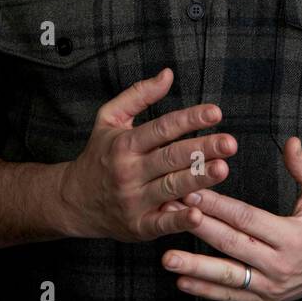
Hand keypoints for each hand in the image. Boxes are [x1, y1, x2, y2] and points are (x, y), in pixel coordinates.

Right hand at [59, 67, 237, 241]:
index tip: (215, 112)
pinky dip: (179, 220)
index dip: (189, 119)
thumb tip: (168, 74)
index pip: (162, 128)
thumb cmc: (99, 155)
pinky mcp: (138, 226)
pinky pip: (161, 224)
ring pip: (169, 187)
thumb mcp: (109, 119)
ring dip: (197, 179)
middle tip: (229, 142)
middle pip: (170, 157)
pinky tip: (197, 213)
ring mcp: (133, 200)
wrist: (72, 201)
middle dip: (201, 149)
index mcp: (125, 144)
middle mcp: (128, 171)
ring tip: (222, 168)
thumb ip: (139, 94)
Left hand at [157, 136, 301, 300]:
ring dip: (194, 266)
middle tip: (169, 213)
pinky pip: (230, 296)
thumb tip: (289, 142)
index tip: (191, 191)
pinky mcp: (262, 300)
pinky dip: (205, 290)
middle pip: (232, 244)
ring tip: (166, 258)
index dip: (218, 206)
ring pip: (227, 275)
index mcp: (293, 236)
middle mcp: (281, 264)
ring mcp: (271, 286)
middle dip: (198, 227)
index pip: (247, 218)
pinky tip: (181, 281)